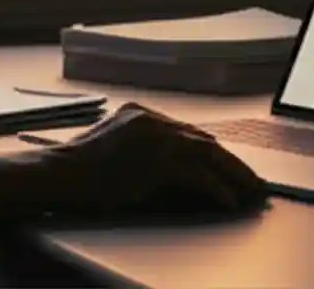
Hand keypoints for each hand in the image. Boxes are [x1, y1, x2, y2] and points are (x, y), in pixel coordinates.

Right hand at [47, 102, 268, 215]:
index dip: (211, 150)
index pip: (186, 130)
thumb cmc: (78, 167)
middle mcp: (151, 119)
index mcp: (140, 112)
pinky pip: (198, 175)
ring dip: (233, 174)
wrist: (61, 173)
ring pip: (207, 153)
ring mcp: (155, 138)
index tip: (228, 164)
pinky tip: (229, 201)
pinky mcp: (156, 161)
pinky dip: (217, 188)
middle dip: (229, 161)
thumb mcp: (112, 144)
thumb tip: (174, 166)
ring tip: (252, 190)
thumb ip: (140, 145)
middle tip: (251, 179)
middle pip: (202, 139)